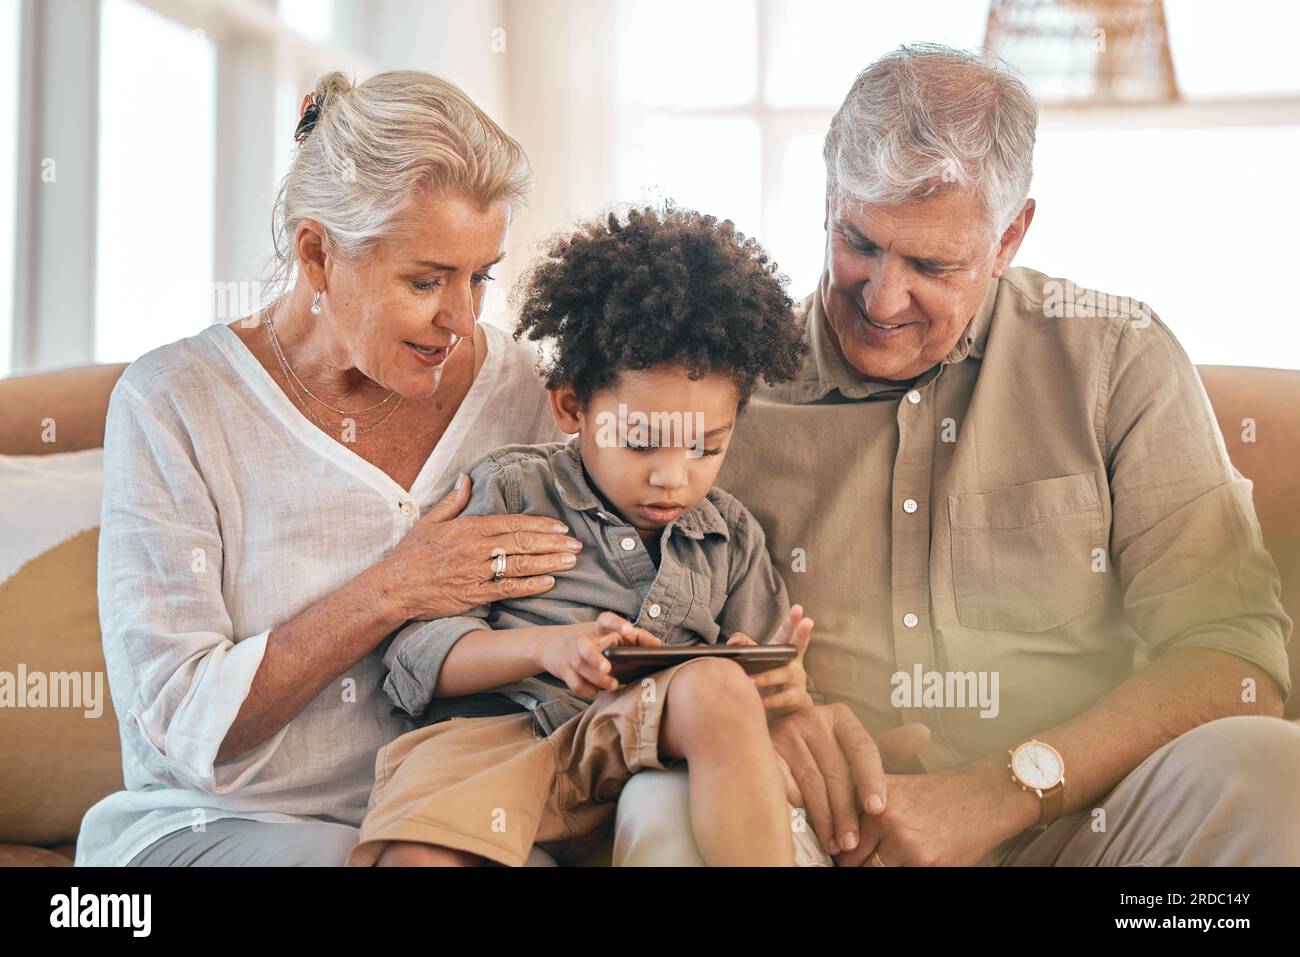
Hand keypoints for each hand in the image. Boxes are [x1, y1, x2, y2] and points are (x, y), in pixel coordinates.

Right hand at [375, 473, 583, 620]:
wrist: (393, 588)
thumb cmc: (411, 555)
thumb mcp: (429, 522)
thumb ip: (453, 501)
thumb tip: (466, 478)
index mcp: (467, 527)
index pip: (511, 523)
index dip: (539, 525)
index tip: (559, 527)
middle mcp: (474, 548)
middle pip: (522, 542)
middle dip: (552, 542)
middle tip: (575, 544)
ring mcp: (475, 572)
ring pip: (520, 564)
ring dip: (549, 562)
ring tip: (570, 561)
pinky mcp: (474, 595)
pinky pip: (507, 589)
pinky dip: (530, 586)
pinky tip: (549, 583)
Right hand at [535, 612, 662, 698]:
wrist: (553, 645)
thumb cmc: (594, 640)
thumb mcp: (612, 634)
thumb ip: (638, 638)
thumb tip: (660, 646)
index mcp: (598, 629)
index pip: (606, 620)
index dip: (617, 624)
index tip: (628, 630)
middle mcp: (583, 640)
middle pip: (585, 647)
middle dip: (595, 658)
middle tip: (608, 668)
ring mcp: (572, 656)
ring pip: (580, 668)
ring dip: (596, 679)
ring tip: (613, 685)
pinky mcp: (565, 671)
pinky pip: (574, 684)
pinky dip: (586, 690)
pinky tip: (596, 691)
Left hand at [726, 604, 814, 715]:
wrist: (786, 704)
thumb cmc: (769, 674)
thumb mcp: (760, 658)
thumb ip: (745, 646)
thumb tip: (725, 642)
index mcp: (784, 647)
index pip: (788, 631)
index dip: (793, 620)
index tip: (798, 608)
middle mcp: (795, 660)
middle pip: (798, 644)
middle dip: (802, 632)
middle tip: (808, 621)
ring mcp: (797, 678)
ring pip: (781, 674)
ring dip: (764, 677)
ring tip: (749, 681)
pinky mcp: (795, 697)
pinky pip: (781, 698)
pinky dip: (768, 700)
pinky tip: (757, 702)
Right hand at [768, 704, 930, 855]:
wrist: (770, 732)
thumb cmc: (820, 747)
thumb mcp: (848, 742)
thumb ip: (881, 746)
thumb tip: (920, 734)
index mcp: (840, 716)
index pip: (863, 748)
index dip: (872, 780)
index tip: (878, 809)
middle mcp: (813, 718)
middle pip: (837, 771)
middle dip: (847, 812)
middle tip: (852, 842)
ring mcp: (787, 731)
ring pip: (813, 783)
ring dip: (825, 819)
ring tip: (834, 844)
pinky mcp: (766, 748)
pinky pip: (786, 784)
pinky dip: (798, 806)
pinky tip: (807, 824)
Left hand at [833, 757, 1034, 866]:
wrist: (985, 797)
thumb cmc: (938, 792)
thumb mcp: (894, 785)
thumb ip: (861, 801)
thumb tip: (836, 834)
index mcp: (876, 803)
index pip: (843, 842)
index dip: (840, 853)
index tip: (838, 856)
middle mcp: (890, 824)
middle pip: (856, 863)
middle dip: (856, 864)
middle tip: (853, 863)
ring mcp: (910, 848)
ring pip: (878, 870)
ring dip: (880, 867)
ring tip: (891, 857)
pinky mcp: (931, 866)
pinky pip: (904, 876)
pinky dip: (905, 869)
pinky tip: (911, 860)